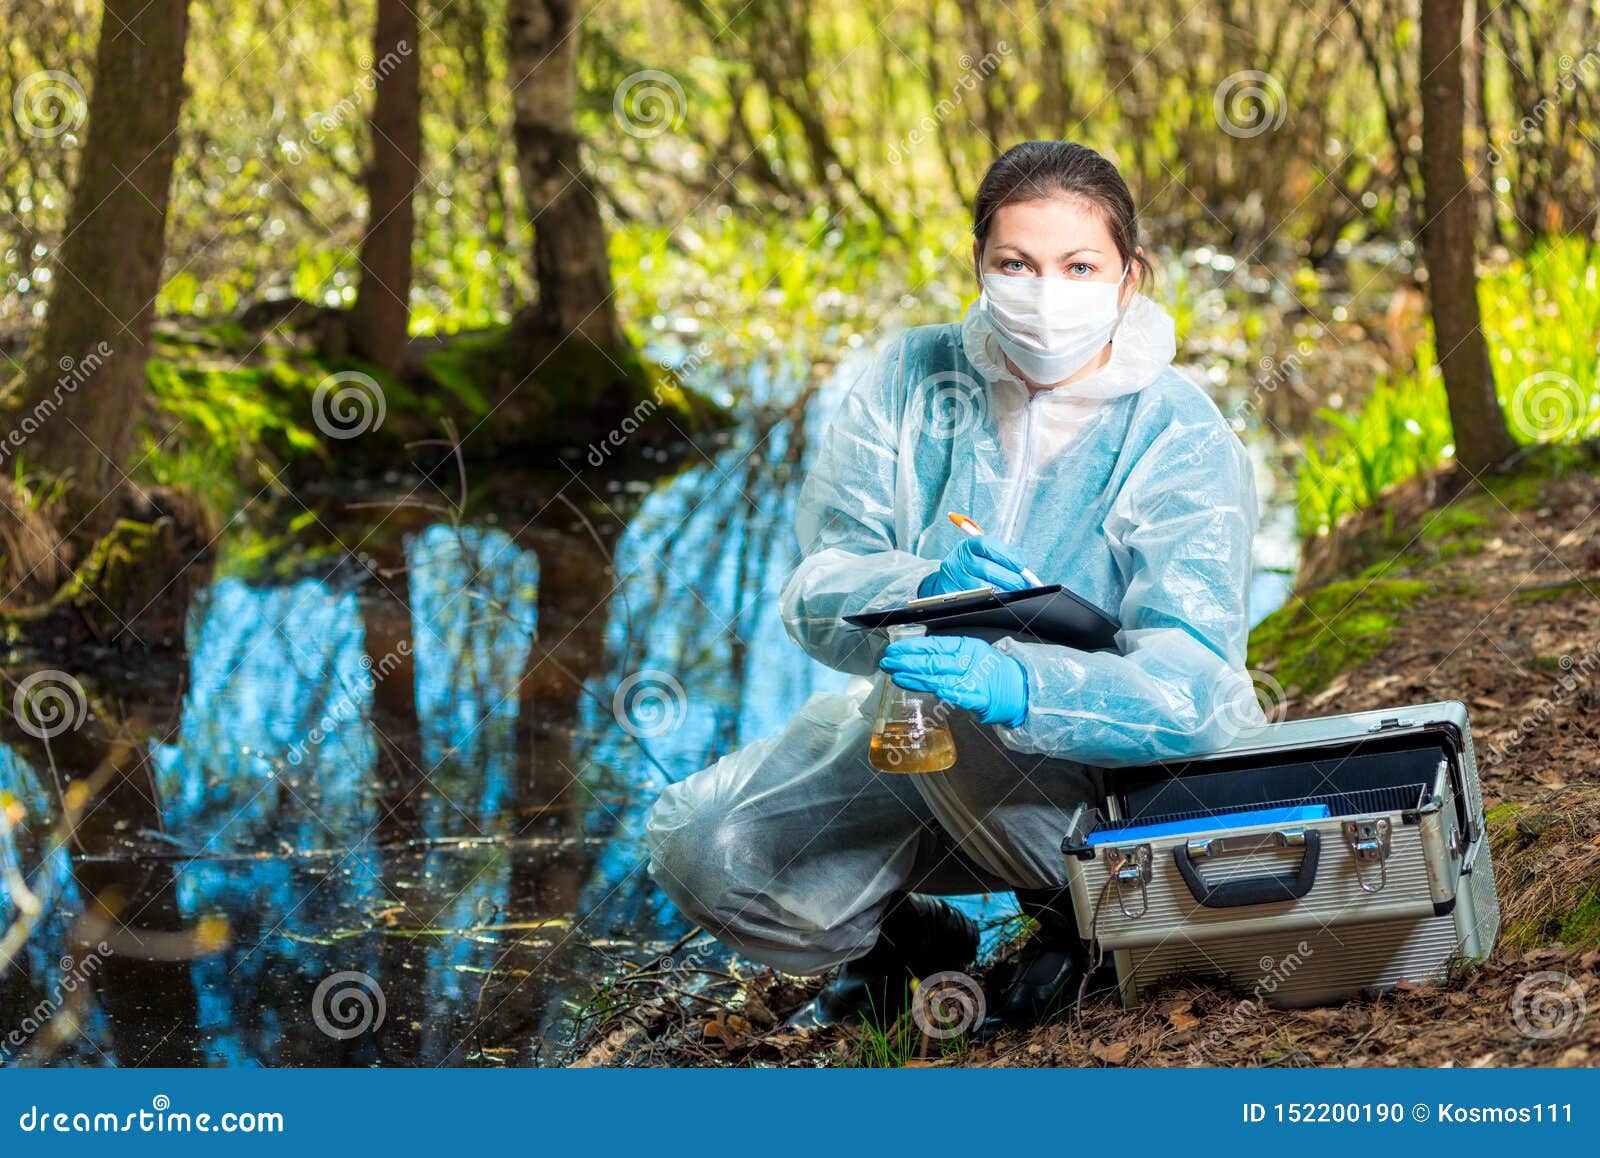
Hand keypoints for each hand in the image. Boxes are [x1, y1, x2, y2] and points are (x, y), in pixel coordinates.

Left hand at [880, 635, 1027, 727]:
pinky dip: (946, 693)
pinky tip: (932, 691)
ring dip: (915, 678)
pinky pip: (960, 695)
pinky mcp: (981, 699)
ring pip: (940, 677)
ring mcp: (975, 680)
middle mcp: (970, 662)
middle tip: (887, 662)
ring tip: (895, 676)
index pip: (934, 646)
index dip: (912, 648)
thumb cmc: (993, 673)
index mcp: (967, 647)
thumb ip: (948, 656)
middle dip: (906, 662)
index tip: (894, 650)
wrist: (1022, 688)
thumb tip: (918, 657)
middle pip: (933, 661)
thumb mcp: (972, 655)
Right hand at [919, 535, 1032, 597]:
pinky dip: (992, 600)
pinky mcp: (952, 596)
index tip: (1020, 564)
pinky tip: (1000, 599)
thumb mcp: (984, 553)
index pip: (986, 545)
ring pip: (982, 587)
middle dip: (1009, 577)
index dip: (1007, 555)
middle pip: (986, 569)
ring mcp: (953, 580)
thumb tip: (1021, 562)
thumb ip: (1003, 554)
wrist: (949, 579)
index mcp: (967, 546)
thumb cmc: (973, 565)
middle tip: (1021, 583)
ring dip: (1002, 590)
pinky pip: (976, 600)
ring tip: (1012, 591)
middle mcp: (957, 561)